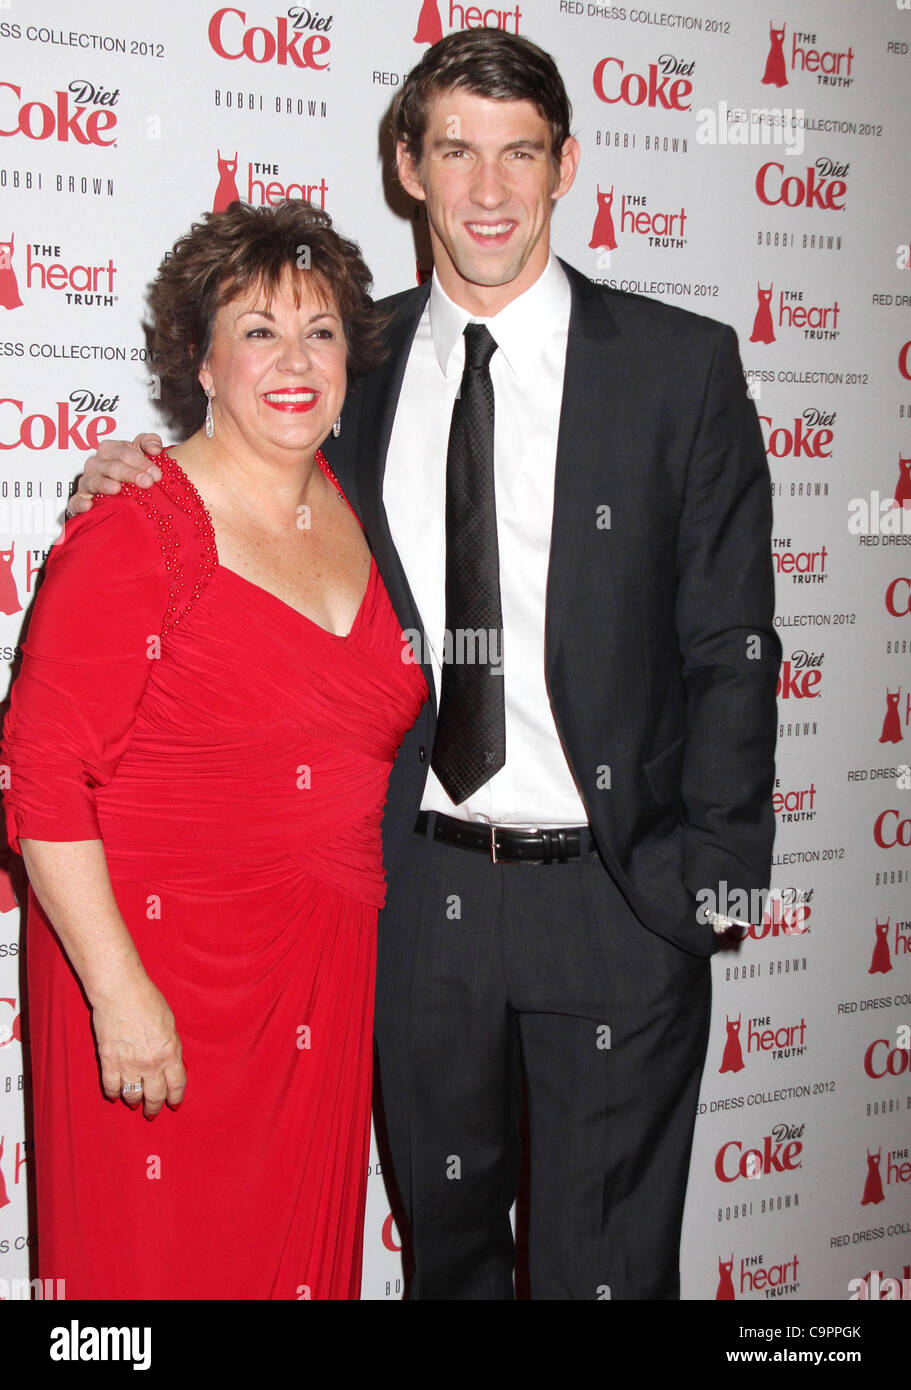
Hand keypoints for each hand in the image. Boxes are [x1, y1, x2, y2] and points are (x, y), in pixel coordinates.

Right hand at [67, 434, 164, 515]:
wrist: (119, 492)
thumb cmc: (130, 468)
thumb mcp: (141, 452)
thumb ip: (149, 442)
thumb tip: (155, 448)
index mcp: (110, 450)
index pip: (124, 452)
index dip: (141, 461)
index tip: (156, 474)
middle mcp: (96, 464)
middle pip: (112, 467)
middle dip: (130, 473)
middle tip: (147, 482)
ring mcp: (88, 482)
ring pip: (94, 481)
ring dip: (105, 485)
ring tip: (117, 488)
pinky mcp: (81, 501)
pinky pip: (76, 502)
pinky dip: (79, 503)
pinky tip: (88, 505)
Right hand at [92, 975, 185, 1118]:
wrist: (121, 992)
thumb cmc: (147, 1001)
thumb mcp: (170, 1024)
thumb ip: (171, 1046)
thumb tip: (172, 1063)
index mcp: (170, 1052)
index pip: (176, 1085)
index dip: (175, 1098)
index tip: (174, 1104)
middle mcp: (151, 1064)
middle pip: (155, 1096)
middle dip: (155, 1107)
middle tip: (153, 1112)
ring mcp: (129, 1065)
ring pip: (133, 1096)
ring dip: (135, 1102)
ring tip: (135, 1103)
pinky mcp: (109, 1061)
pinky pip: (112, 1087)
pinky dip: (113, 1093)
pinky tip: (115, 1095)